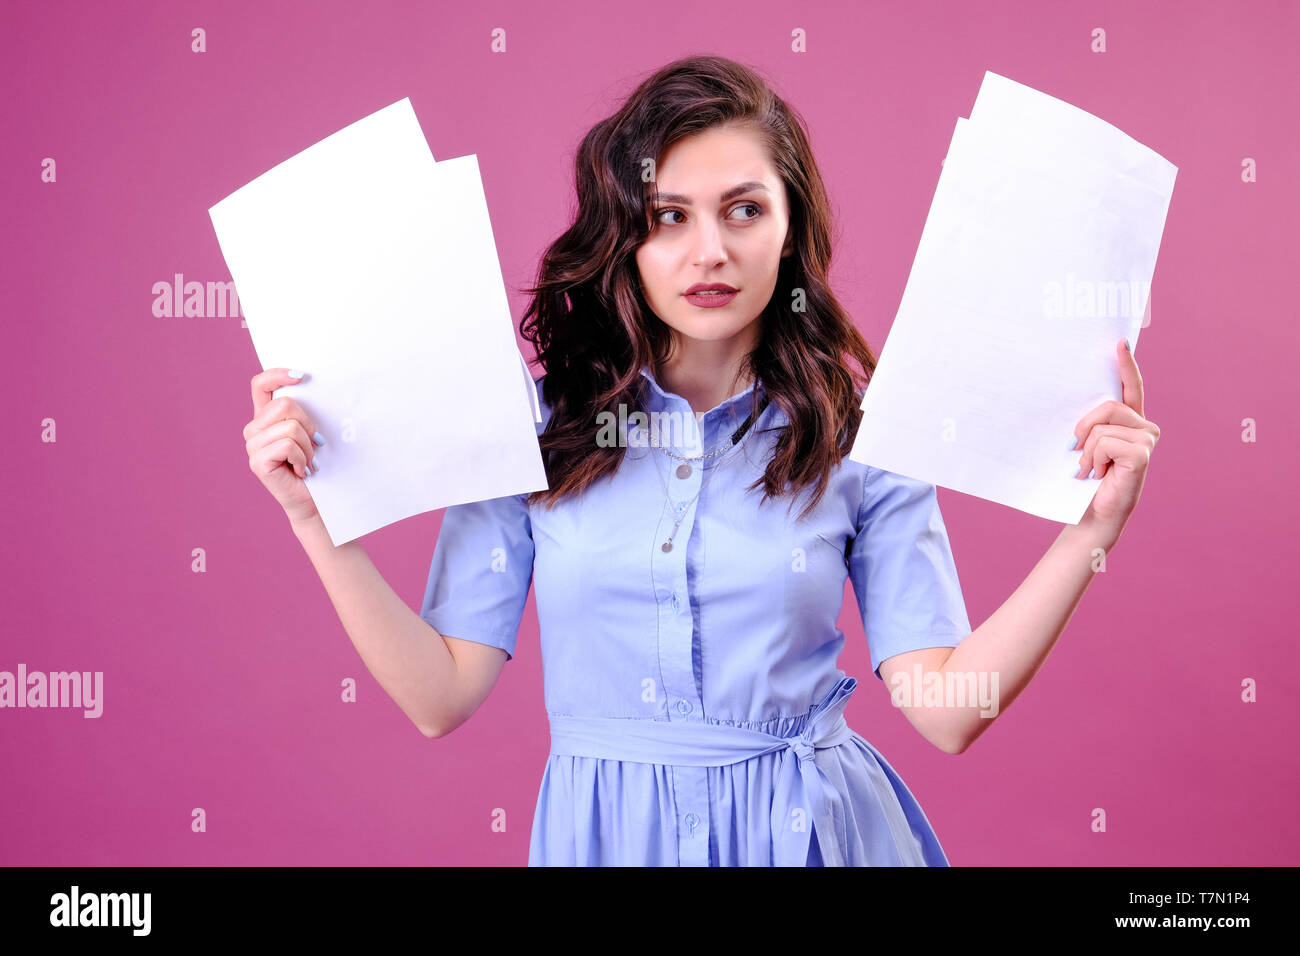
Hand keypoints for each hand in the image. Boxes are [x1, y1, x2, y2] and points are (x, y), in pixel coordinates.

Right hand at [243, 368, 322, 525]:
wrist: (316, 502)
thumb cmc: (318, 466)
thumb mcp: (312, 433)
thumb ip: (305, 412)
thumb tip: (311, 386)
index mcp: (265, 417)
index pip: (260, 384)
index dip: (278, 375)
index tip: (302, 377)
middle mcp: (254, 430)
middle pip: (285, 405)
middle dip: (308, 425)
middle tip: (313, 446)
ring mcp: (253, 446)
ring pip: (290, 427)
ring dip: (308, 447)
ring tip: (307, 462)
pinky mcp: (257, 463)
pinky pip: (287, 445)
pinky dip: (302, 459)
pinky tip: (301, 471)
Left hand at [1070, 338, 1160, 534]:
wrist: (1087, 515)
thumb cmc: (1082, 481)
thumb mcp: (1081, 445)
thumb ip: (1086, 423)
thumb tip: (1075, 408)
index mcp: (1128, 422)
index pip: (1130, 387)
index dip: (1126, 364)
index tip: (1119, 342)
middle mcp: (1142, 427)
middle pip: (1107, 404)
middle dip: (1083, 427)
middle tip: (1075, 452)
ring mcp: (1146, 440)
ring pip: (1102, 425)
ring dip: (1086, 449)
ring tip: (1089, 469)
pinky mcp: (1142, 454)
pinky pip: (1105, 442)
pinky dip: (1093, 459)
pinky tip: (1098, 475)